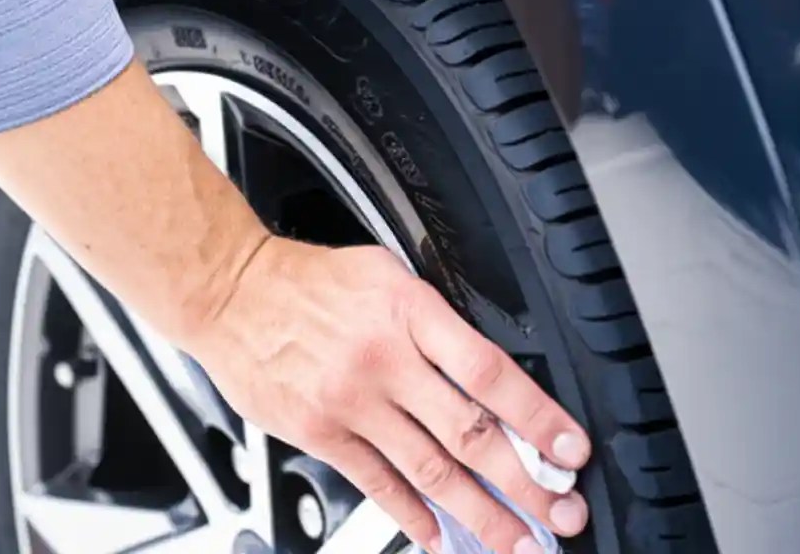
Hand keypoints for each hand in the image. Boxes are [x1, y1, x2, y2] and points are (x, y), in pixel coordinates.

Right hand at [187, 237, 591, 553]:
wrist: (229, 292)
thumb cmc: (307, 281)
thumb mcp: (385, 273)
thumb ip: (434, 318)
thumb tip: (487, 369)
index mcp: (409, 312)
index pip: (489, 372)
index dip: (537, 417)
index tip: (569, 450)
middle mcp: (384, 360)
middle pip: (469, 433)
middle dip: (524, 483)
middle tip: (560, 515)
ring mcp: (351, 402)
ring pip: (430, 470)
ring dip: (479, 514)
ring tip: (515, 542)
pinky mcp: (320, 433)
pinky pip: (377, 484)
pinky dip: (413, 516)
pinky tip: (440, 536)